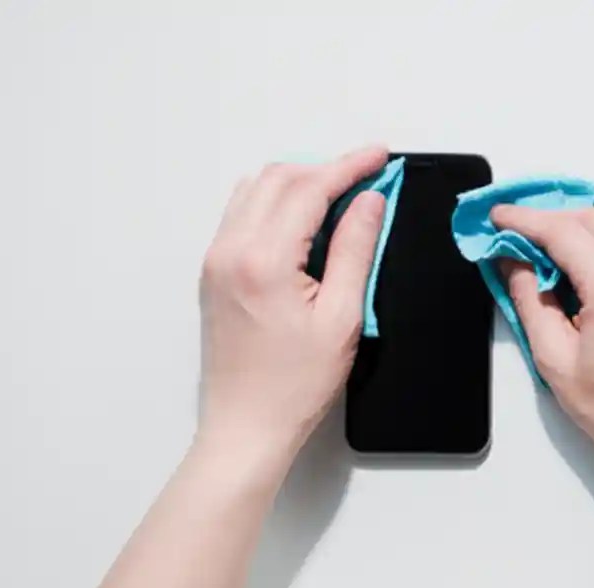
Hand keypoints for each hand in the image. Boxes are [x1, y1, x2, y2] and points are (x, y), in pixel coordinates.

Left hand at [197, 146, 387, 455]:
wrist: (247, 426)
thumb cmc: (295, 384)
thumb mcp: (342, 317)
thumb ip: (355, 250)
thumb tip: (369, 202)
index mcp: (263, 260)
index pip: (309, 189)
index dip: (350, 166)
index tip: (380, 155)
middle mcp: (230, 250)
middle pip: (278, 178)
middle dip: (325, 168)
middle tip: (367, 176)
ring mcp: (215, 260)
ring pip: (256, 191)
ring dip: (298, 182)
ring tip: (340, 196)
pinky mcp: (213, 272)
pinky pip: (242, 215)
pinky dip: (276, 203)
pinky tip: (305, 221)